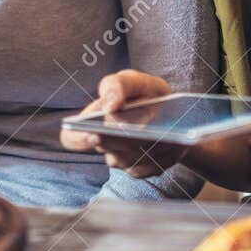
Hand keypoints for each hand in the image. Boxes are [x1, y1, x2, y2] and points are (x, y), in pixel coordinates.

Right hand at [60, 71, 187, 178]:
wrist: (176, 112)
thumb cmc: (146, 93)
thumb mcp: (135, 81)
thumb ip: (118, 84)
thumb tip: (108, 106)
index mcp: (94, 121)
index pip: (71, 138)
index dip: (78, 139)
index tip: (95, 134)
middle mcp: (106, 145)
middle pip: (109, 151)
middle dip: (126, 142)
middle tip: (144, 133)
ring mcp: (124, 160)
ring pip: (132, 162)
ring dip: (151, 149)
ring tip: (169, 135)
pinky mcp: (145, 169)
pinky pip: (152, 168)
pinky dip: (167, 156)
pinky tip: (178, 143)